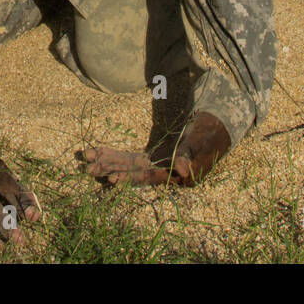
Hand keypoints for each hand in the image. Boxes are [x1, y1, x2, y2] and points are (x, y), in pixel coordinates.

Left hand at [78, 111, 231, 186]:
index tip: (110, 176)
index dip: (128, 176)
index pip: (147, 176)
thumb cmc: (211, 134)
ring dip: (108, 162)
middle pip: (133, 172)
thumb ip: (190, 154)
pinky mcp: (155, 158)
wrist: (218, 127)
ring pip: (129, 165)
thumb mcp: (202, 143)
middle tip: (85, 166)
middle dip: (109, 167)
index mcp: (175, 176)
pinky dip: (118, 156)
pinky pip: (133, 158)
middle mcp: (163, 174)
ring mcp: (158, 166)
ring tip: (86, 160)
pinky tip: (102, 155)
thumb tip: (180, 169)